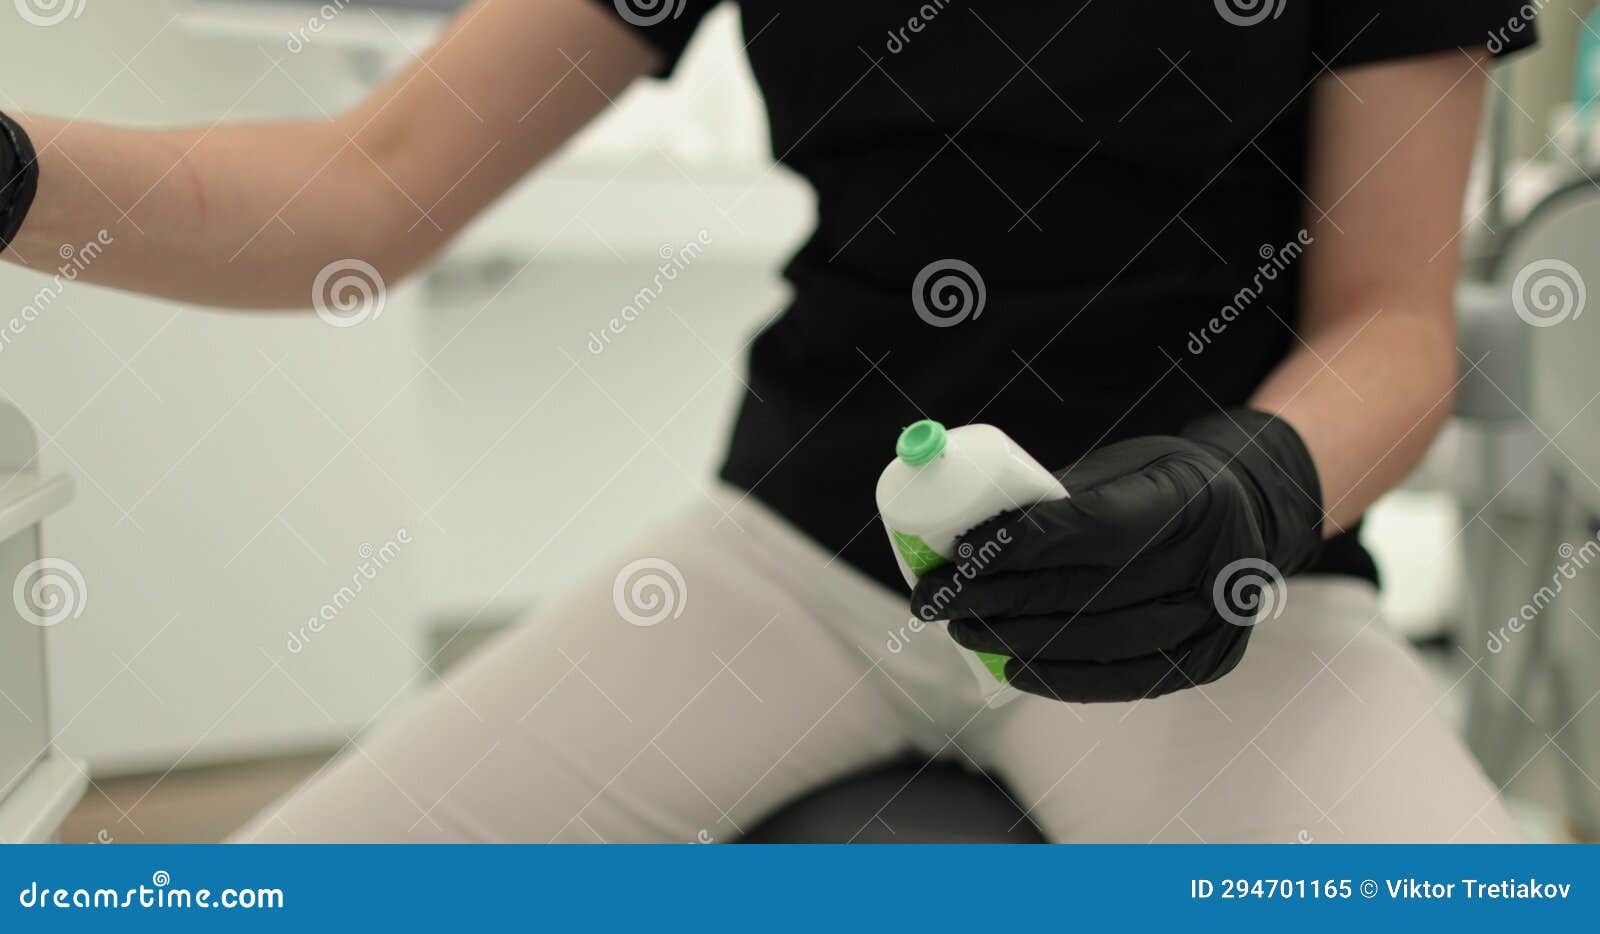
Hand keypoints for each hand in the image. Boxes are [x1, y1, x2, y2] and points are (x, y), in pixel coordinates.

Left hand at [910, 409, 1323, 702]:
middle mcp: (1215, 564)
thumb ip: (1058, 500)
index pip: (1091, 528)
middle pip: (1086, 590)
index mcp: (1193, 498)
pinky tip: (1009, 666)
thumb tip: (968, 537)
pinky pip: (1120, 680)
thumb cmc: (1161, 486)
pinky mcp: (1207, 662)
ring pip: (1096, 639)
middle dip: (996, 597)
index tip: (961, 553)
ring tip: (962, 629)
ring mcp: (1217, 621)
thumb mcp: (1122, 469)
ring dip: (1016, 640)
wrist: (1249, 517)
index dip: (1019, 545)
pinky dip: (1057, 676)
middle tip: (935, 600)